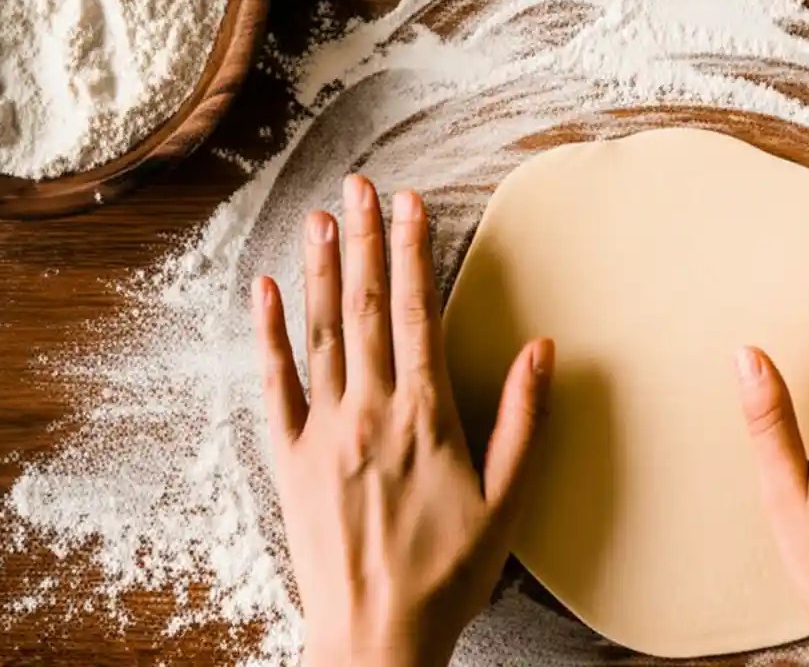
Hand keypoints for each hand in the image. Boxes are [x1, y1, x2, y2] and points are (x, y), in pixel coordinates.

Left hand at [252, 175, 554, 666]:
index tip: (412, 203)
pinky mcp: (288, 459)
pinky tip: (265, 293)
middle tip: (360, 186)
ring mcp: (322, 431)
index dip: (414, 251)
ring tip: (321, 218)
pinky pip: (275, 386)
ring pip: (321, 334)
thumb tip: (543, 350)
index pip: (418, 314)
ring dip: (321, 272)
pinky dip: (268, 337)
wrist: (375, 635)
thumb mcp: (507, 501)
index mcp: (425, 416)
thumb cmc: (448, 573)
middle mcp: (369, 411)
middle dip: (365, 241)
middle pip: (367, 309)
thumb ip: (524, 420)